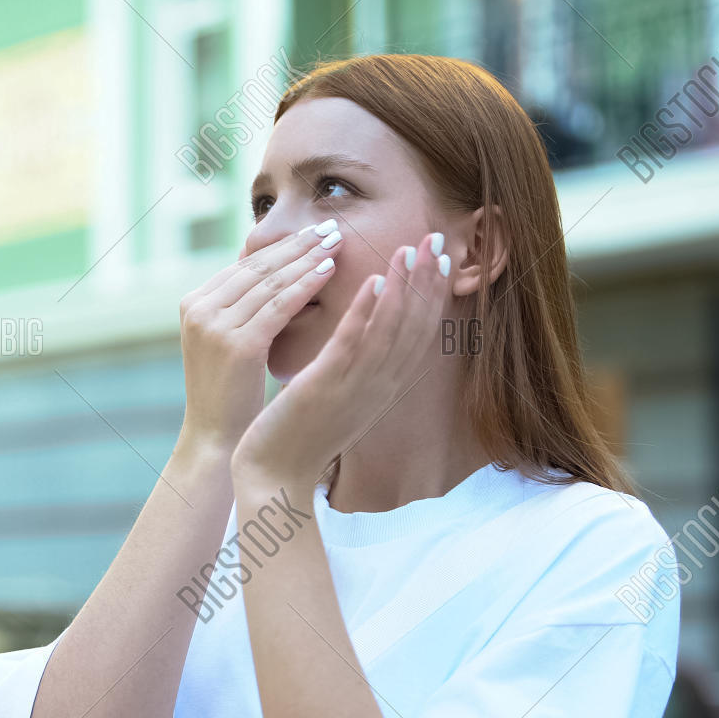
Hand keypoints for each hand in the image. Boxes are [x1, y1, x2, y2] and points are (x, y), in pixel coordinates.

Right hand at [176, 219, 342, 456]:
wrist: (216, 439)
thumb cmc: (231, 394)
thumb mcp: (229, 341)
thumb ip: (242, 306)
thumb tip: (280, 271)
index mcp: (193, 303)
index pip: (244, 265)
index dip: (282, 246)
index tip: (313, 232)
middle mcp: (198, 309)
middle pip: (257, 267)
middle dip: (297, 244)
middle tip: (331, 226)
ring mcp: (214, 325)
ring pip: (270, 281)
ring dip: (307, 258)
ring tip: (336, 242)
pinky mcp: (236, 344)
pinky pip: (279, 305)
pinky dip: (307, 285)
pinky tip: (329, 271)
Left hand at [230, 231, 452, 488]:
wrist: (276, 477)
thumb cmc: (302, 436)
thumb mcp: (339, 397)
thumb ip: (355, 369)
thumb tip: (362, 337)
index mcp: (381, 389)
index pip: (418, 336)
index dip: (433, 297)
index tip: (441, 260)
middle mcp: (377, 387)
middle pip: (415, 328)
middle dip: (429, 282)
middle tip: (439, 240)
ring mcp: (354, 388)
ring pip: (390, 331)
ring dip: (404, 287)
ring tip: (411, 249)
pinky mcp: (325, 388)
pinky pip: (353, 345)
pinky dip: (368, 313)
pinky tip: (375, 282)